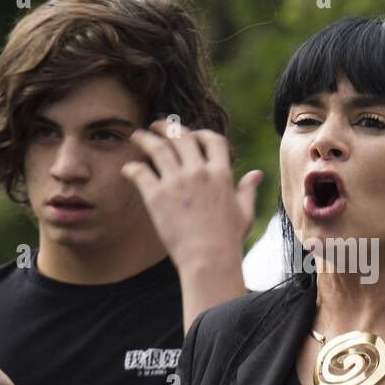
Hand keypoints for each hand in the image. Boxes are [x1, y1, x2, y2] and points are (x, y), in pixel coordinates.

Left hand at [121, 119, 261, 270]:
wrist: (208, 259)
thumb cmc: (228, 239)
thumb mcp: (244, 212)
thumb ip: (247, 190)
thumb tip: (256, 174)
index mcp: (221, 174)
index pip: (212, 140)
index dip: (201, 133)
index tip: (192, 134)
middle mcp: (198, 172)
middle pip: (180, 137)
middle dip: (166, 127)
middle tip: (156, 126)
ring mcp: (176, 182)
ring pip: (157, 148)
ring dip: (145, 138)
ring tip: (137, 136)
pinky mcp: (156, 196)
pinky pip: (140, 172)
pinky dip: (132, 167)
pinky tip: (128, 168)